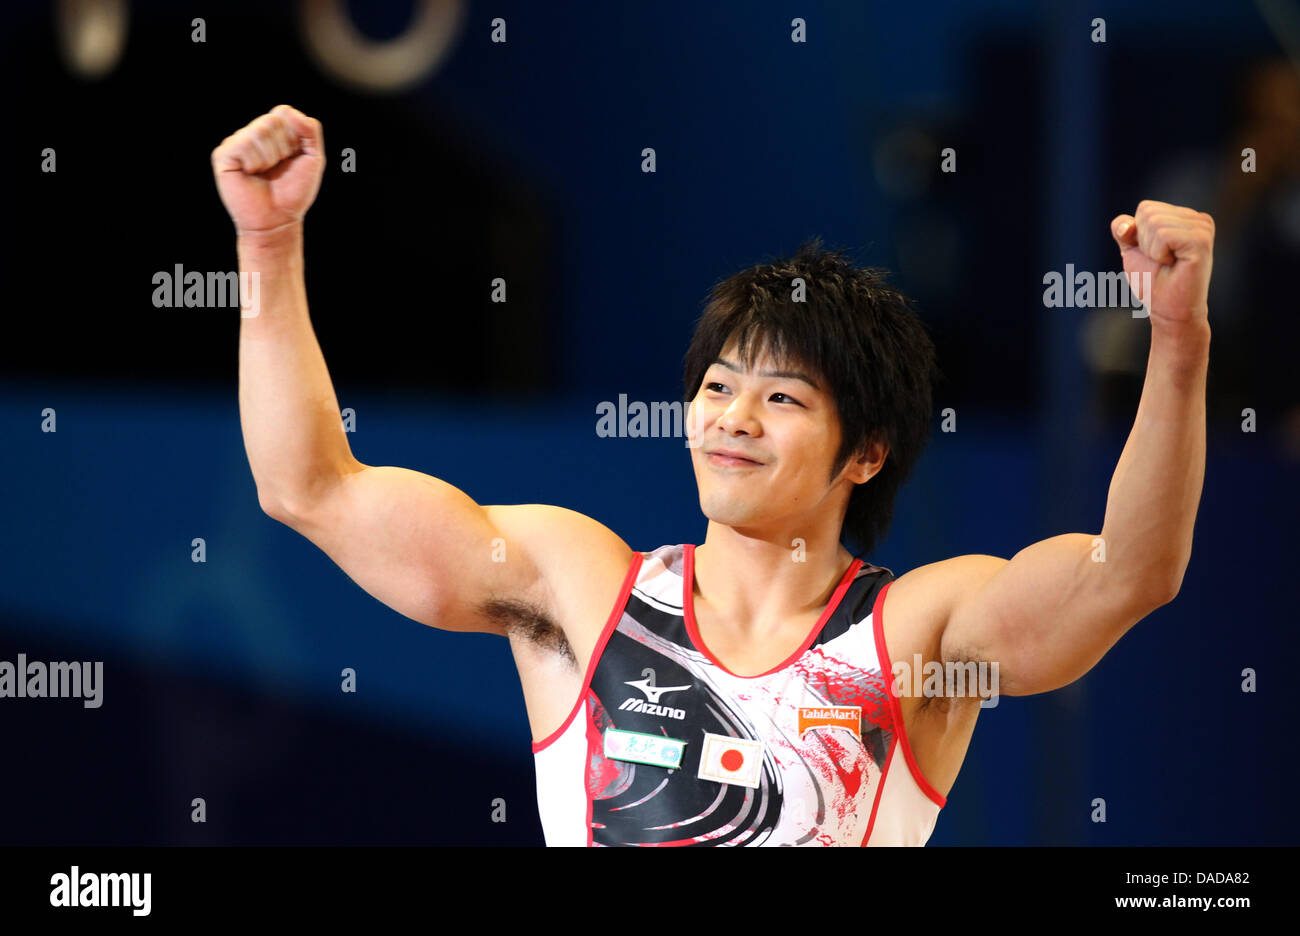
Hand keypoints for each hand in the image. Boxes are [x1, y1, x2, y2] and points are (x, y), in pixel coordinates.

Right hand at [211, 104, 324, 234]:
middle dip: (284, 148)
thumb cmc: (294, 191)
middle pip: (272, 120)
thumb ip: (310, 130)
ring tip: (265, 173)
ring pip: (259, 131)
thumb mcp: (313, 158)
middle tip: (278, 168)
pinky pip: (243, 144)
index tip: (293, 157)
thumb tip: (288, 111)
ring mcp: (236, 143)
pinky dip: (254, 162)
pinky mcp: (223, 154)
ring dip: (270, 157)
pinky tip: (251, 174)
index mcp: (272, 131)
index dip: (294, 136)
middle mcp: (252, 133)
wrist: (278, 220)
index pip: (283, 112)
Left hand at [1110, 200, 1213, 327]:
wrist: (1168, 311)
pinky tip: (1172, 264)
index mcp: (1185, 217)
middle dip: (1143, 241)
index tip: (1154, 254)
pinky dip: (1158, 253)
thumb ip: (1125, 230)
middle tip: (1161, 261)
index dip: (1138, 234)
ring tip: (1168, 264)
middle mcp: (1198, 219)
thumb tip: (1126, 224)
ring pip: (1155, 222)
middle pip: (1148, 212)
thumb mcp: (1132, 251)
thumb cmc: (1153, 281)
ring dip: (1151, 250)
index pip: (1145, 208)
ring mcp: (1203, 229)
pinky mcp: (1202, 241)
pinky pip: (1163, 235)